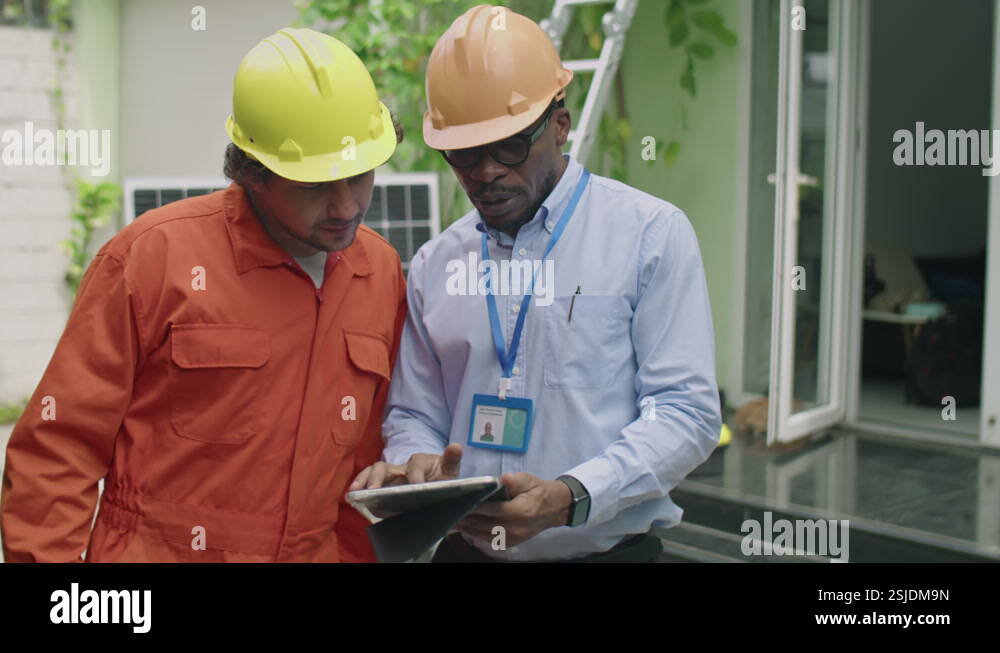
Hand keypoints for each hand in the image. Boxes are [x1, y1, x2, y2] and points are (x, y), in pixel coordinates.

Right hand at [349, 443, 462, 490]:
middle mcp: (400, 468)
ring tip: (354, 493)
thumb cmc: (441, 478)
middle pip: (383, 467)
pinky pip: (368, 489)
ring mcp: (390, 480)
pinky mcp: (383, 491)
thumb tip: (456, 446)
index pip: (415, 464)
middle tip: (372, 490)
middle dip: (376, 477)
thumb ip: (452, 460)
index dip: (415, 475)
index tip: (416, 487)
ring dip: (362, 482)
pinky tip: (355, 500)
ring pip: (372, 475)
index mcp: (419, 462)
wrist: (438, 491)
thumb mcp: (450, 471)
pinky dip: (360, 492)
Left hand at [455, 473, 571, 547]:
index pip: (488, 509)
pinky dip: (474, 532)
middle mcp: (513, 529)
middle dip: (464, 516)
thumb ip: (515, 480)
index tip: (456, 499)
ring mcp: (511, 538)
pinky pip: (486, 538)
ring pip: (481, 533)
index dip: (471, 504)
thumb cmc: (538, 491)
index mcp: (518, 512)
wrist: (554, 508)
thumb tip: (502, 479)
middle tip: (445, 509)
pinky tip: (463, 525)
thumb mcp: (528, 480)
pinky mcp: (509, 543)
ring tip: (449, 517)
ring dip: (465, 526)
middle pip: (481, 523)